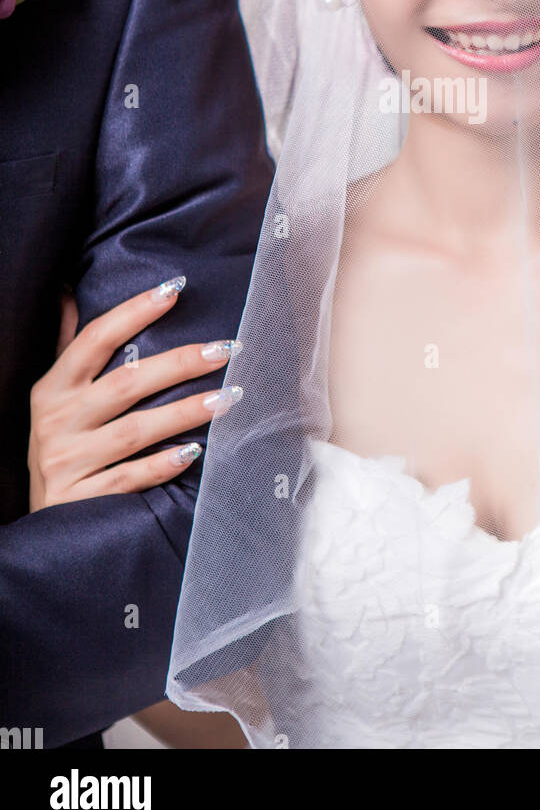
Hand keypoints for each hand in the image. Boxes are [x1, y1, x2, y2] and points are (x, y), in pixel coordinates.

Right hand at [28, 278, 242, 511]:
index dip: (133, 312)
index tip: (174, 290)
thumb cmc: (60, 444)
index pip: (94, 340)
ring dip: (184, 412)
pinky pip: (130, 478)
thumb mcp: (53, 395)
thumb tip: (69, 293)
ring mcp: (68, 461)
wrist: (42, 519)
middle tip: (225, 349)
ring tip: (228, 396)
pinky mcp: (82, 498)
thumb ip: (69, 347)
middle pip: (125, 384)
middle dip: (179, 363)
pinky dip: (161, 464)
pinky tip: (194, 451)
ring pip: (135, 431)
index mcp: (52, 388)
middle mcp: (57, 421)